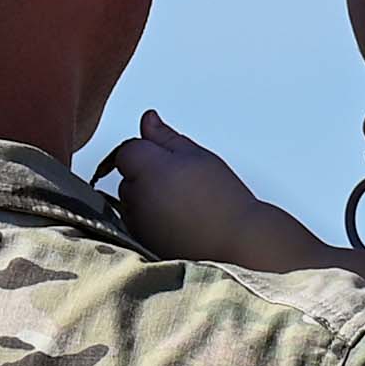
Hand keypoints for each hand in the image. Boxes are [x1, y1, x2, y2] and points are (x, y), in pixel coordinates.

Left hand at [98, 111, 289, 263]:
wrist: (237, 245)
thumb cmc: (223, 201)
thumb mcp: (198, 157)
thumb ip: (166, 137)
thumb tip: (148, 119)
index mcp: (148, 169)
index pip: (128, 149)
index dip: (147, 150)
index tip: (168, 157)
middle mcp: (136, 197)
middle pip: (128, 176)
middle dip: (146, 175)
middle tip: (182, 182)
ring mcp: (136, 223)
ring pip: (131, 201)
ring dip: (147, 198)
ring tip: (183, 204)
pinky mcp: (141, 244)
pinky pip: (136, 224)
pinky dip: (150, 219)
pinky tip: (177, 221)